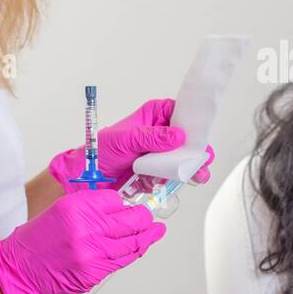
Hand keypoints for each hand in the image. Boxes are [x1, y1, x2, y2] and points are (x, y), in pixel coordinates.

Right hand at [0, 188, 164, 293]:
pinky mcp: (95, 271)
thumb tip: (116, 209)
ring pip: (133, 240)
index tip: (126, 204)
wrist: (16, 271)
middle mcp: (86, 227)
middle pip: (130, 218)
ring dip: (147, 234)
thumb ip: (88, 209)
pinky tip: (143, 244)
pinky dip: (136, 250)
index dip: (121, 203)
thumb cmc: (34, 243)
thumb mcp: (59, 212)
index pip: (114, 199)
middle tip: (147, 215)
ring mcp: (93, 251)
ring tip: (156, 230)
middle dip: (143, 217)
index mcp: (75, 207)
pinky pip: (124, 259)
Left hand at [48, 97, 215, 192]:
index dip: (193, 120)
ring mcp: (161, 153)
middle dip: (196, 149)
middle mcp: (160, 132)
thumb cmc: (102, 150)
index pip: (180, 111)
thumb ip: (152, 137)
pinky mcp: (160, 171)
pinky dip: (179, 179)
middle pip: (188, 137)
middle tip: (203, 160)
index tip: (201, 132)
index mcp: (154, 116)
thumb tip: (178, 136)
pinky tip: (179, 182)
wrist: (89, 176)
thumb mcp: (126, 139)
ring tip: (197, 175)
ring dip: (192, 166)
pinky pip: (175, 173)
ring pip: (184, 157)